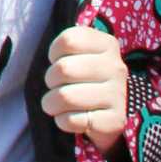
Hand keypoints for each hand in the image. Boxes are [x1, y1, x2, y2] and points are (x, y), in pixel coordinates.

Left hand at [41, 23, 128, 153]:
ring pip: (66, 97)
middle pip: (64, 68)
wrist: (106, 112)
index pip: (68, 40)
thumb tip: (43, 51)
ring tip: (56, 104)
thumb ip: (64, 45)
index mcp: (107, 44)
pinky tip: (69, 118)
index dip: (54, 52)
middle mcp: (116, 67)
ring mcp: (117, 95)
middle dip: (50, 80)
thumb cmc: (82, 77)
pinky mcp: (115, 120)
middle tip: (55, 85)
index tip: (57, 60)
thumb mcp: (78, 54)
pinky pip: (73, 120)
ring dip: (52, 103)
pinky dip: (63, 121)